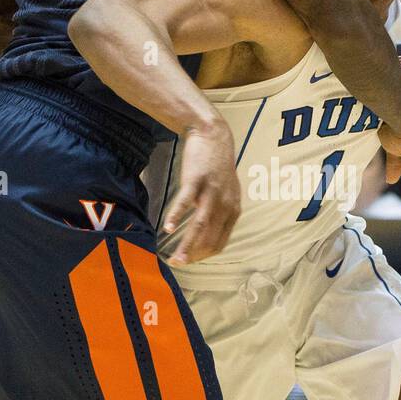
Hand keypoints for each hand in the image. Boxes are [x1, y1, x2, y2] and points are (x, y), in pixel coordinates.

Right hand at [163, 117, 240, 265]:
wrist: (213, 135)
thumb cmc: (216, 165)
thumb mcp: (226, 191)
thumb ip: (220, 211)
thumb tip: (207, 231)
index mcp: (233, 210)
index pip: (219, 242)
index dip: (204, 255)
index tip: (189, 260)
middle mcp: (225, 204)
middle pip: (209, 238)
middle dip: (193, 255)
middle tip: (176, 264)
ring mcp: (211, 192)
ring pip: (200, 225)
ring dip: (187, 245)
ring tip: (175, 258)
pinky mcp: (197, 180)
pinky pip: (185, 202)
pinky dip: (176, 216)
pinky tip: (167, 228)